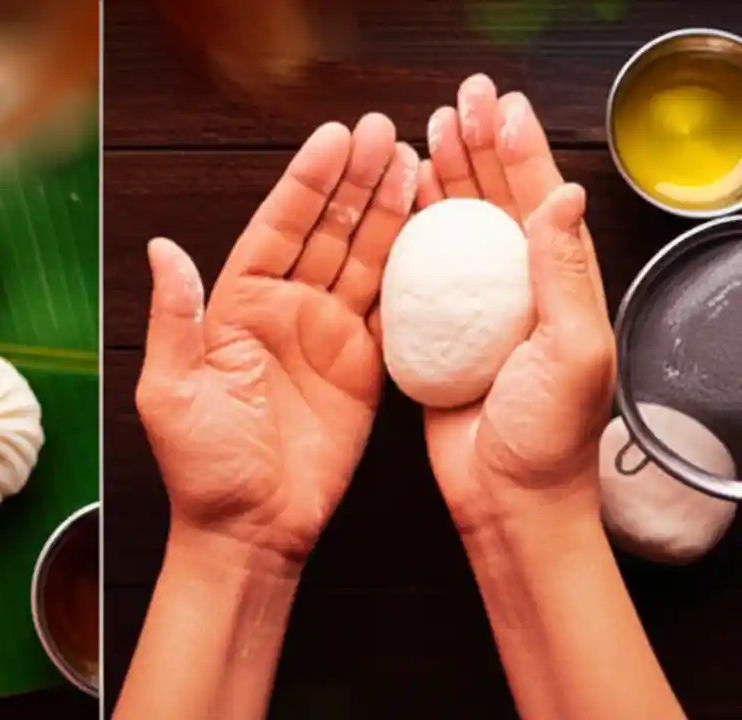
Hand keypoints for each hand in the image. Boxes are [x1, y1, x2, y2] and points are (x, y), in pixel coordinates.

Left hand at [136, 114, 418, 563]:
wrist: (251, 528)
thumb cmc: (203, 467)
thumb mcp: (172, 389)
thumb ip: (175, 317)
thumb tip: (161, 248)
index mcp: (236, 308)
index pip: (276, 228)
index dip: (306, 183)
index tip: (333, 139)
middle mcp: (284, 311)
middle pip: (325, 230)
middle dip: (354, 180)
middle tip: (385, 132)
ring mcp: (326, 335)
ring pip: (361, 257)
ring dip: (386, 210)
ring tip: (412, 161)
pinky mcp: (363, 366)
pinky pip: (390, 306)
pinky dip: (409, 267)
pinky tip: (427, 227)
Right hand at [417, 74, 615, 533]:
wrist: (505, 498)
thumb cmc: (547, 436)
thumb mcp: (573, 352)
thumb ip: (564, 274)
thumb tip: (564, 195)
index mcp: (559, 283)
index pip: (540, 200)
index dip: (521, 150)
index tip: (499, 107)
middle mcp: (519, 287)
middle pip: (497, 201)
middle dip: (479, 147)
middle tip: (458, 102)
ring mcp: (475, 308)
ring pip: (457, 227)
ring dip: (444, 177)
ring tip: (425, 132)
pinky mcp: (435, 332)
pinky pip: (419, 269)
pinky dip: (409, 229)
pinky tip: (399, 199)